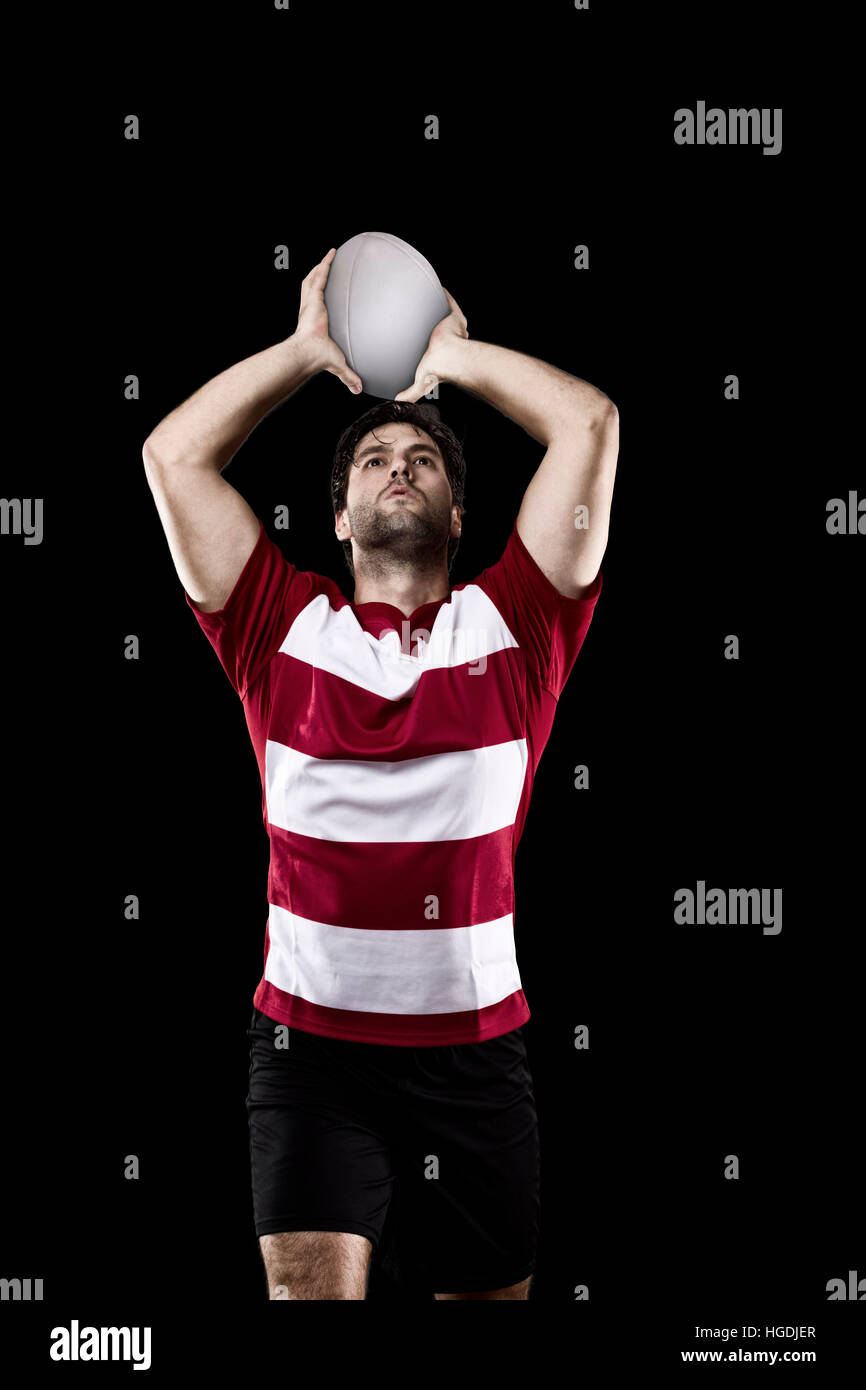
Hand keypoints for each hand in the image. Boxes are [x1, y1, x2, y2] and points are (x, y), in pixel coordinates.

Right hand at [292, 248, 363, 393]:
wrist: (308, 352)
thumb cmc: (319, 357)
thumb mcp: (339, 363)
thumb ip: (349, 375)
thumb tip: (359, 390)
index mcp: (315, 319)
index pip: (317, 303)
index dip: (320, 294)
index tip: (325, 288)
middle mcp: (311, 309)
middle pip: (312, 287)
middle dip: (317, 275)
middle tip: (325, 266)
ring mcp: (310, 302)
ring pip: (313, 279)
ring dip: (319, 267)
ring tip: (329, 256)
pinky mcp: (313, 298)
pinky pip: (320, 277)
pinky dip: (325, 264)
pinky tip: (332, 254)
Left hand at [393, 288, 468, 401]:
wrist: (450, 357)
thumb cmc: (441, 371)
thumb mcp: (423, 383)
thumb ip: (411, 392)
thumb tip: (397, 402)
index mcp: (445, 354)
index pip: (439, 346)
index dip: (432, 342)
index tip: (424, 338)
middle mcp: (452, 340)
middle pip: (443, 329)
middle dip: (437, 324)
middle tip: (424, 319)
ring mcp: (455, 328)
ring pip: (446, 316)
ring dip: (438, 309)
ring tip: (426, 302)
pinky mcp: (456, 318)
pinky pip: (450, 303)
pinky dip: (444, 296)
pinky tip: (435, 289)